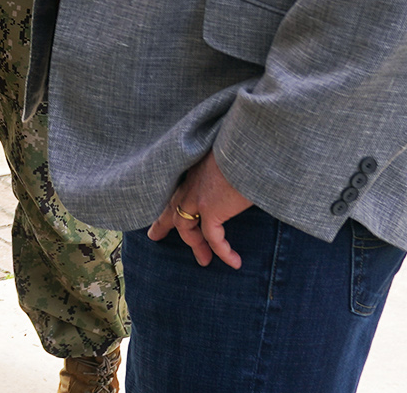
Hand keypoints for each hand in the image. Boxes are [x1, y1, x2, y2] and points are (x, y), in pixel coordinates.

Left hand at [148, 149, 251, 268]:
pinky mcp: (211, 207)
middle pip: (172, 207)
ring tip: (205, 261)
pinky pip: (213, 237)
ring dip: (196, 245)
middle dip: (163, 224)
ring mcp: (198, 194)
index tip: (162, 210)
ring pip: (187, 226)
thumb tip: (243, 181)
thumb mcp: (234, 159)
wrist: (252, 144)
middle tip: (154, 236)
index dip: (168, 200)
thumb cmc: (249, 150)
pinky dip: (223, 251)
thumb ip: (231, 172)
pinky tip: (234, 262)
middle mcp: (192, 181)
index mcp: (196, 168)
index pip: (177, 188)